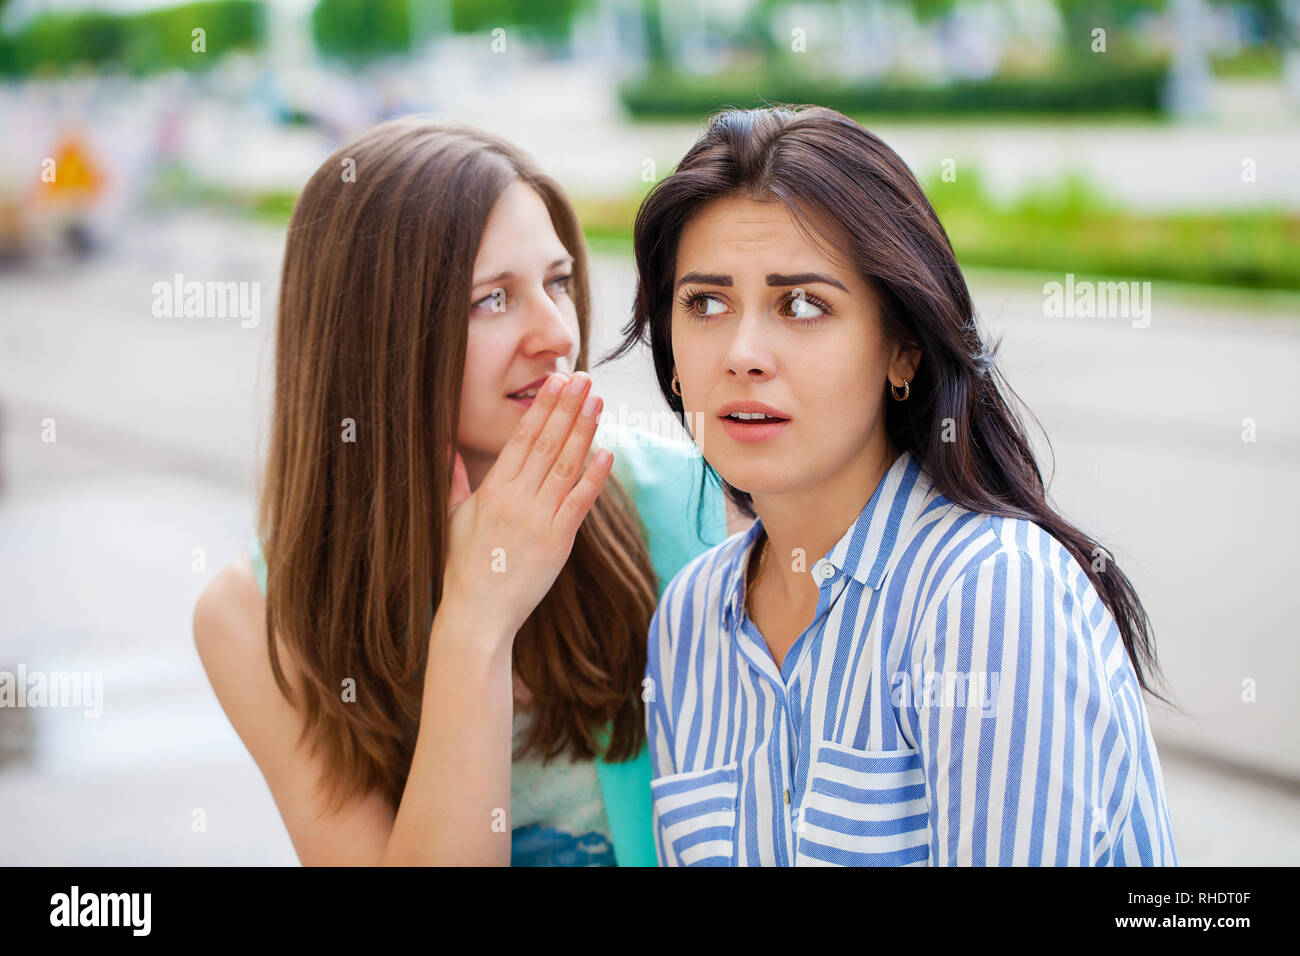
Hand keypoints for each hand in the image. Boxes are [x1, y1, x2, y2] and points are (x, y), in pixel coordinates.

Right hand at [440, 371, 610, 638]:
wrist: (478, 613)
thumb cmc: (463, 566)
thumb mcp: (452, 517)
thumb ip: (453, 479)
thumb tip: (447, 448)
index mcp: (491, 490)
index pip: (521, 438)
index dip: (542, 407)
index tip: (557, 382)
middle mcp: (516, 500)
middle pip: (547, 444)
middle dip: (567, 408)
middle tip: (584, 379)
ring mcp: (538, 520)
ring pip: (566, 466)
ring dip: (584, 432)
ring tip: (598, 402)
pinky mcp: (557, 542)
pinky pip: (580, 503)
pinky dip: (595, 477)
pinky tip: (607, 453)